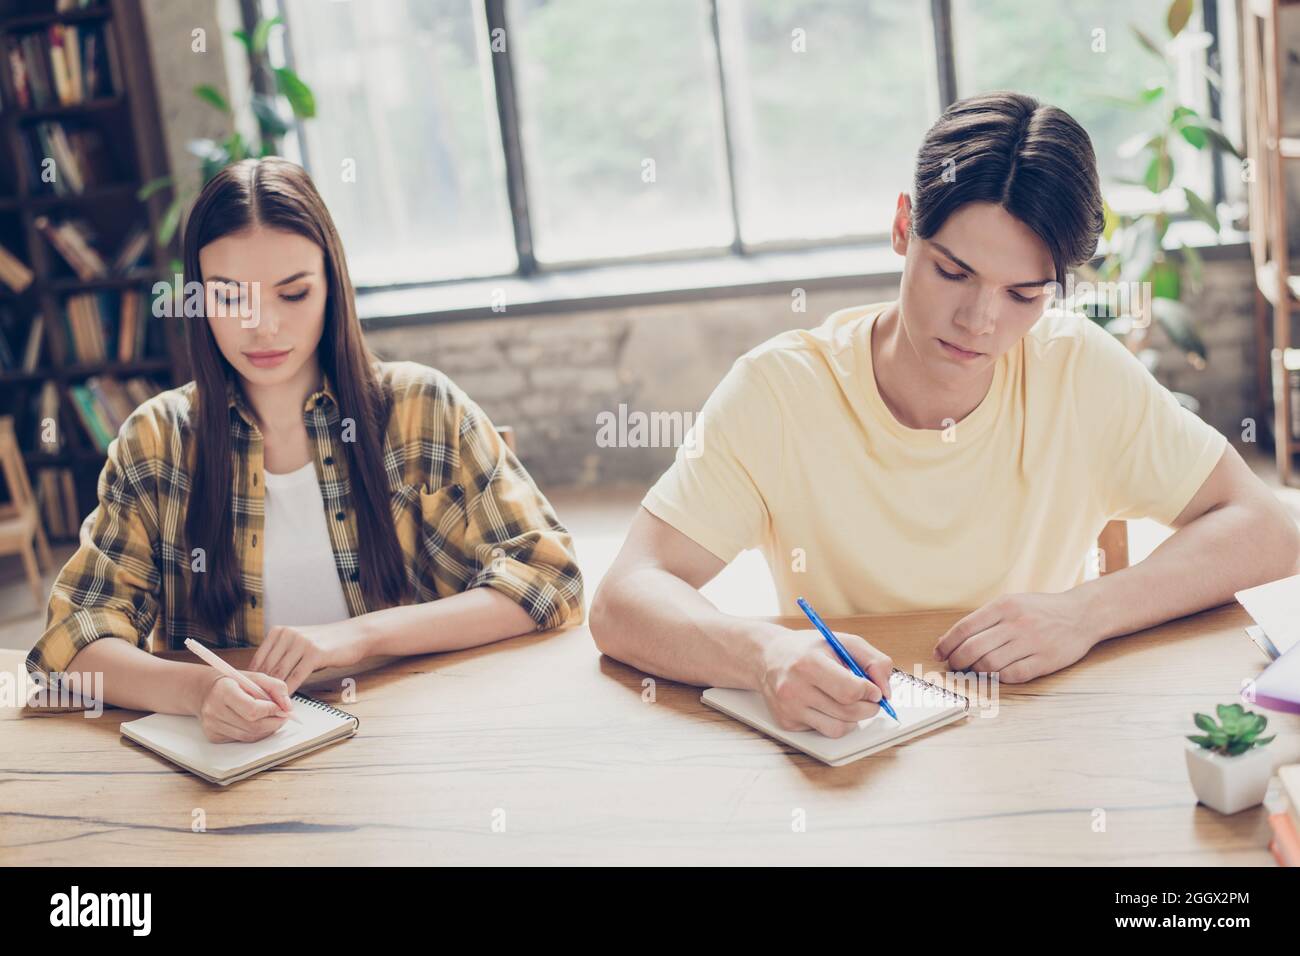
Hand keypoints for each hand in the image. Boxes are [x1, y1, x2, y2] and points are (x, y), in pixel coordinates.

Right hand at [196, 670, 293, 742]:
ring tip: (271, 718)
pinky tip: (256, 723)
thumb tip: (288, 707)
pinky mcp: (214, 736)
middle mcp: (214, 710)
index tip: (281, 707)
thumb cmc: (234, 683)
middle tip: (283, 716)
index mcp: (223, 691)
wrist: (207, 691)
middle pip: (253, 726)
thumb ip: (276, 687)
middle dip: (274, 722)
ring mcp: (212, 726)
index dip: (271, 710)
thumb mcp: (256, 677)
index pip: (252, 709)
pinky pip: (242, 740)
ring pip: (249, 736)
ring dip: (267, 729)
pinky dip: (255, 734)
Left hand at [249, 622, 368, 694]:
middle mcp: (288, 634)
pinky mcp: (315, 653)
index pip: (259, 659)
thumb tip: (262, 680)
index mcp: (279, 631)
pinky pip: (296, 677)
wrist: (352, 635)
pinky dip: (290, 691)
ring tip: (272, 706)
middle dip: (263, 688)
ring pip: (280, 673)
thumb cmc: (324, 644)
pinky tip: (288, 700)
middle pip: (268, 668)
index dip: (253, 679)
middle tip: (259, 705)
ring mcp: (301, 643)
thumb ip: (281, 656)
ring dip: (275, 692)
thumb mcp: (298, 644)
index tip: (251, 695)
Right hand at [756, 626, 892, 737]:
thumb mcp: (842, 641)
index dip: (870, 693)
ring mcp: (789, 708)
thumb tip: (886, 691)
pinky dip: (833, 721)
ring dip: (852, 717)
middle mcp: (794, 688)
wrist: (768, 656)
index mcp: (809, 663)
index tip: (874, 689)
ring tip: (846, 701)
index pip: (850, 691)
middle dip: (868, 708)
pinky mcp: (786, 723)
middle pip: (848, 712)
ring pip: (839, 728)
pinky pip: (824, 732)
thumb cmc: (809, 648)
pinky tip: (825, 705)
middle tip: (870, 699)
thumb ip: (873, 660)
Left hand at [933, 591, 1100, 682]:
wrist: (1081, 614)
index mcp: (1004, 606)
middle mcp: (1016, 623)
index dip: (947, 644)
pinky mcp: (1045, 661)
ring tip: (975, 669)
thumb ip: (984, 619)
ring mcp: (1031, 642)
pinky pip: (1012, 675)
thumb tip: (949, 640)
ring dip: (976, 670)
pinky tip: (996, 674)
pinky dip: (998, 678)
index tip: (939, 653)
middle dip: (957, 661)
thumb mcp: (1011, 603)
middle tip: (954, 666)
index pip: (965, 628)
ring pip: (990, 664)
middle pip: (973, 648)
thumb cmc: (1040, 610)